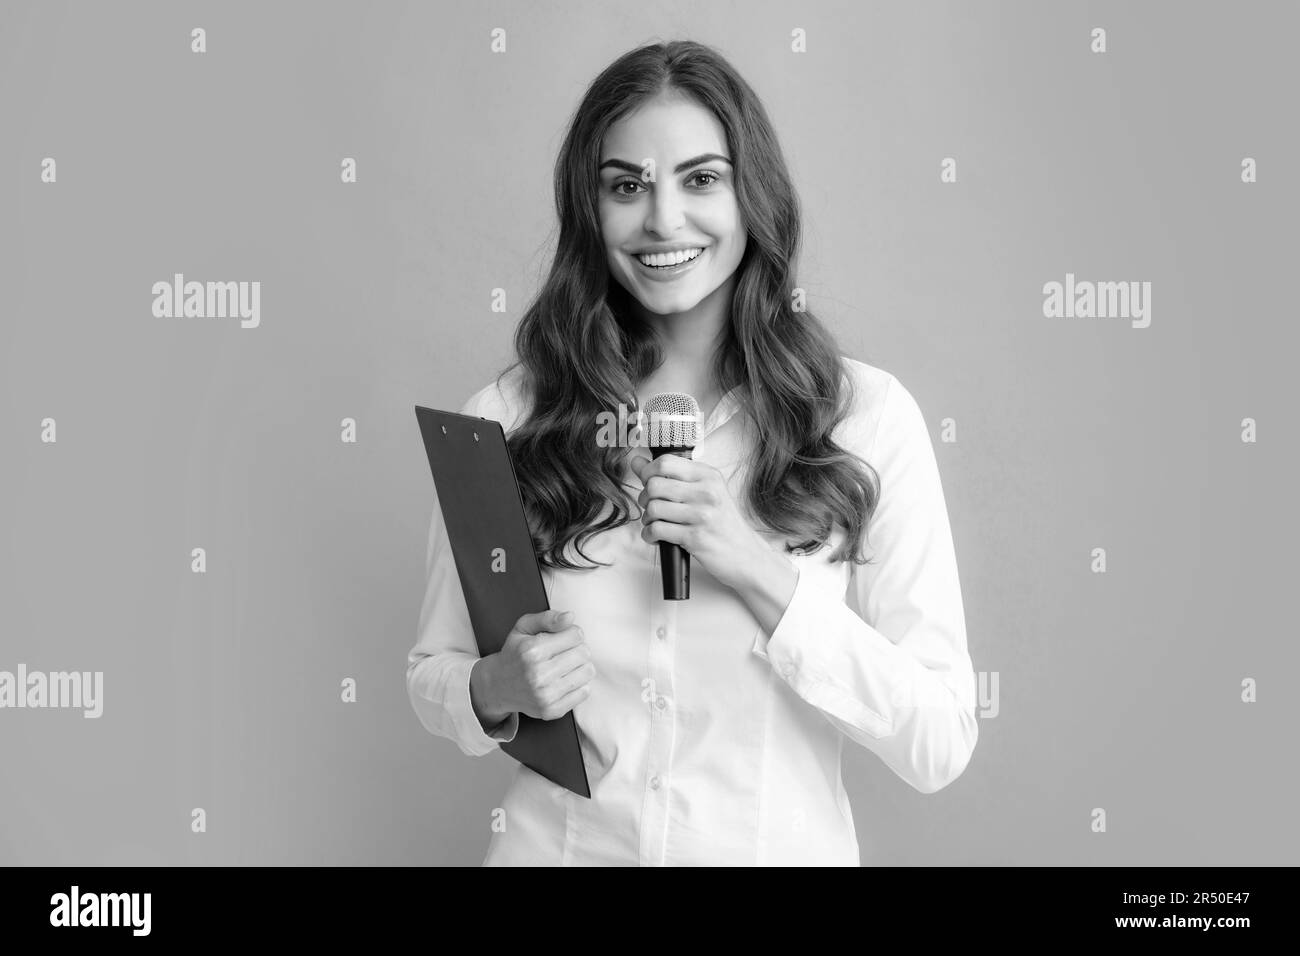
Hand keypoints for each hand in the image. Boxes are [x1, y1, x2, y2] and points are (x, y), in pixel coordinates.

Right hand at [475, 609, 594, 722]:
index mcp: (532, 650)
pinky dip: (578, 684)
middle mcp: (538, 674)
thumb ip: (547, 618)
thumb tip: (570, 617)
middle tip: (563, 652)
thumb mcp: (524, 627)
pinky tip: (563, 680)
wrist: (498, 686)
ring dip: (579, 666)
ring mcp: (545, 695)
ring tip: (564, 666)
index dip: (571, 633)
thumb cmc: (514, 654)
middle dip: (577, 649)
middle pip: (584, 653)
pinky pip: (584, 692)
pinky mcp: (552, 710)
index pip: (576, 635)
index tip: (563, 638)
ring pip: (587, 672)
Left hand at [629, 452, 771, 593]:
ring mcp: (702, 515)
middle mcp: (706, 492)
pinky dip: (650, 535)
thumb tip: (637, 461)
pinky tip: (658, 537)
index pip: (665, 462)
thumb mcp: (704, 491)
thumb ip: (671, 476)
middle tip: (652, 507)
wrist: (745, 553)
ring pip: (653, 508)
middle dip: (645, 498)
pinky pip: (657, 530)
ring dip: (647, 519)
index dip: (648, 472)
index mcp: (708, 476)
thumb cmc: (723, 523)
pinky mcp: (695, 537)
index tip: (648, 482)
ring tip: (656, 523)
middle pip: (654, 485)